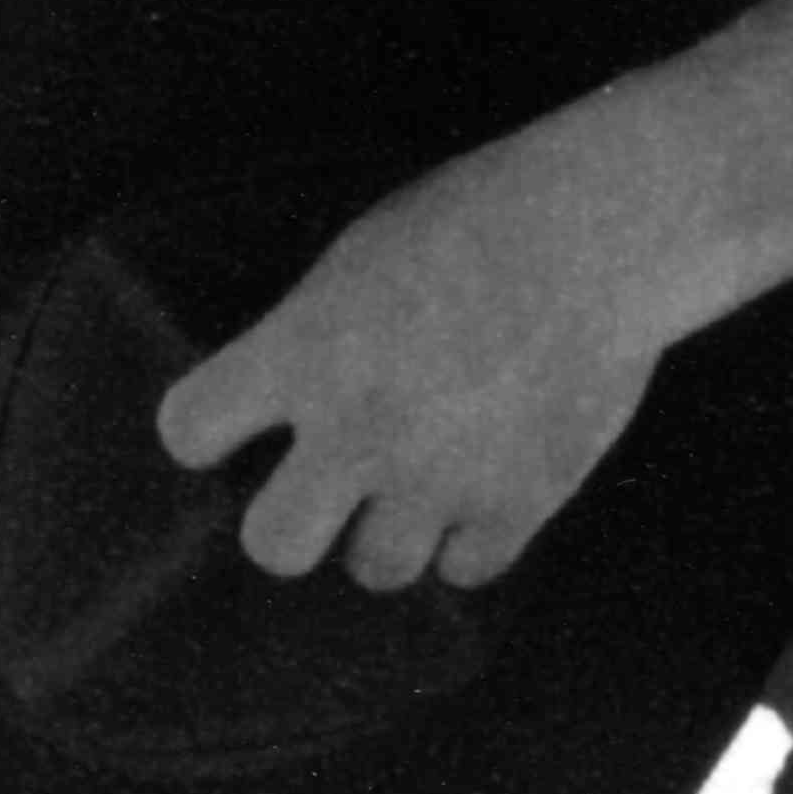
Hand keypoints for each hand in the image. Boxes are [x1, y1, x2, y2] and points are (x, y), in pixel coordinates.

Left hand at [152, 123, 672, 591]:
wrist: (600, 233)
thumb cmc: (474, 222)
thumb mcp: (357, 262)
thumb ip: (311, 340)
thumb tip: (284, 398)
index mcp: (301, 352)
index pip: (192, 428)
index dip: (207, 431)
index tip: (233, 424)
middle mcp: (357, 431)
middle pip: (274, 546)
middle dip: (289, 524)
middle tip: (322, 489)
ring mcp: (438, 478)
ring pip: (376, 570)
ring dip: (386, 535)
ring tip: (414, 486)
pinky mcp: (518, 504)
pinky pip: (466, 571)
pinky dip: (468, 542)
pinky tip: (479, 491)